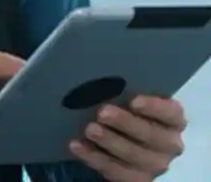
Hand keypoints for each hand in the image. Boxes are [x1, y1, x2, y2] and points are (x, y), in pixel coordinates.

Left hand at [70, 96, 185, 180]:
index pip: (171, 113)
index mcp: (173, 121)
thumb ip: (124, 94)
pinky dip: (93, 157)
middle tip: (102, 112)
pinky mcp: (137, 179)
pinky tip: (76, 145)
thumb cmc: (125, 112)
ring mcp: (155, 165)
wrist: (119, 142)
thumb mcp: (129, 101)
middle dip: (125, 123)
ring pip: (133, 155)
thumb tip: (100, 78)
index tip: (134, 100)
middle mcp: (170, 144)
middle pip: (151, 135)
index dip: (154, 107)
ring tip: (89, 129)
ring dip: (109, 141)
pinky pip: (115, 171)